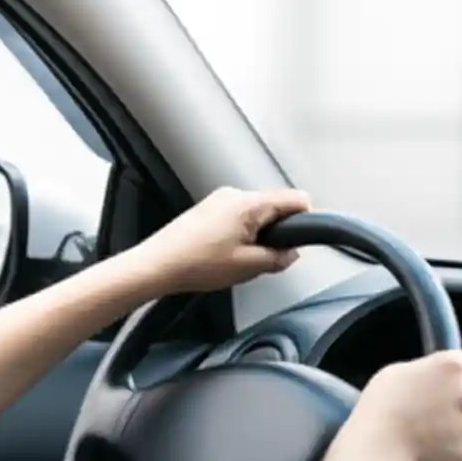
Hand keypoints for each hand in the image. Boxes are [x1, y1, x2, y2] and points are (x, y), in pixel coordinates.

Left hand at [128, 186, 308, 294]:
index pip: (296, 199)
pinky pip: (239, 216)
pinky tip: (226, 254)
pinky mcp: (209, 209)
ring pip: (257, 213)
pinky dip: (242, 233)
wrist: (155, 266)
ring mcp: (220, 199)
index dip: (305, 220)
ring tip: (240, 260)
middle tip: (264, 259)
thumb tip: (292, 254)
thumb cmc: (195, 263)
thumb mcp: (248, 266)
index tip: (300, 241)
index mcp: (250, 203)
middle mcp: (236, 194)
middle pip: (276, 206)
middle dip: (278, 232)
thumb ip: (278, 258)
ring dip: (258, 234)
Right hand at [325, 350, 461, 460]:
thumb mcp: (402, 371)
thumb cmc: (382, 405)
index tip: (458, 387)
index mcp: (455, 366)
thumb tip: (440, 378)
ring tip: (431, 433)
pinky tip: (433, 448)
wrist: (379, 445)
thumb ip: (432, 370)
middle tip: (436, 413)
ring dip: (460, 428)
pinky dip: (456, 450)